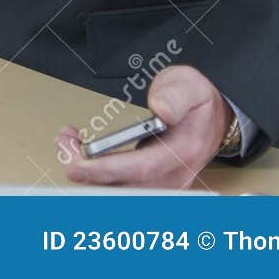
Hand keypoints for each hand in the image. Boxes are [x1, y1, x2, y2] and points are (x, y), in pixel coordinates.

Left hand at [55, 65, 229, 188]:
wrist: (213, 118)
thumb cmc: (197, 102)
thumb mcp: (188, 85)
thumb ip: (174, 95)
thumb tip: (161, 109)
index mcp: (181, 152)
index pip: (140, 169)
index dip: (105, 170)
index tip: (77, 162)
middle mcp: (172, 176)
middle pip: (122, 189)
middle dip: (86, 170)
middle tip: (64, 142)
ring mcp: (162, 185)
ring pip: (117, 192)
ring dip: (87, 173)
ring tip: (68, 142)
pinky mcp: (152, 185)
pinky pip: (119, 188)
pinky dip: (95, 175)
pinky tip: (81, 152)